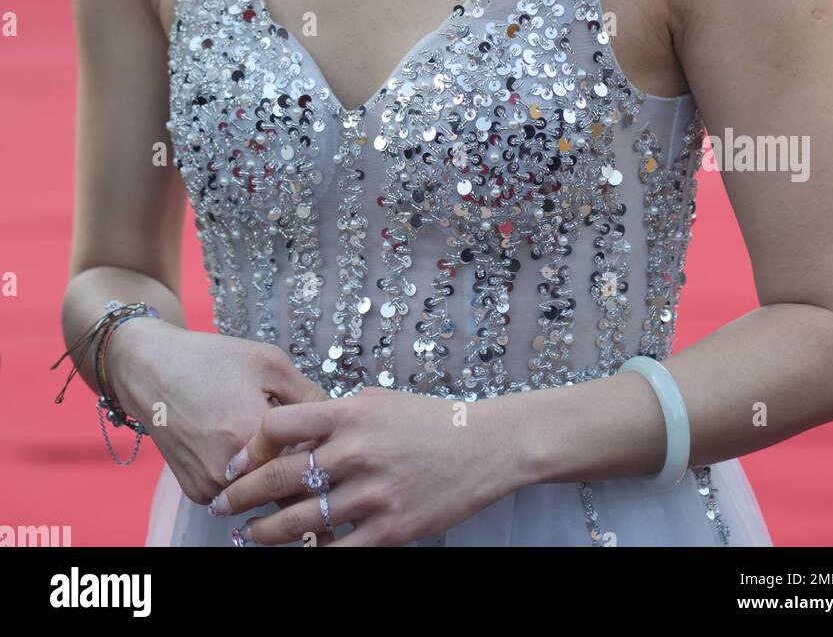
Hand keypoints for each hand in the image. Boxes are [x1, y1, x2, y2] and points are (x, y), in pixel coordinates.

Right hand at [105, 317, 328, 504]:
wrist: (151, 370)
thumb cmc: (212, 360)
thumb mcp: (270, 363)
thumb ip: (309, 396)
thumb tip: (342, 421)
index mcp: (252, 435)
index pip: (310, 464)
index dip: (326, 452)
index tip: (336, 443)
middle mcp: (229, 471)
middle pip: (288, 488)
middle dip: (306, 473)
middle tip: (313, 451)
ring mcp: (210, 487)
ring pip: (264, 497)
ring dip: (277, 478)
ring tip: (277, 445)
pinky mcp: (196, 493)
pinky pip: (238, 495)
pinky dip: (249, 480)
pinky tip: (247, 450)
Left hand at [211, 386, 529, 546]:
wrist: (486, 446)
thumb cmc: (431, 421)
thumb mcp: (378, 402)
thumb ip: (336, 416)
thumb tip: (294, 436)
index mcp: (351, 414)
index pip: (279, 425)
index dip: (251, 445)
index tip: (238, 462)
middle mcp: (356, 452)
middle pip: (278, 478)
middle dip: (240, 495)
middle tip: (220, 504)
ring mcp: (372, 494)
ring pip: (298, 522)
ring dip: (264, 533)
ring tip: (246, 536)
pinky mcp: (390, 529)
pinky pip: (336, 551)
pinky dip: (311, 555)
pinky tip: (296, 555)